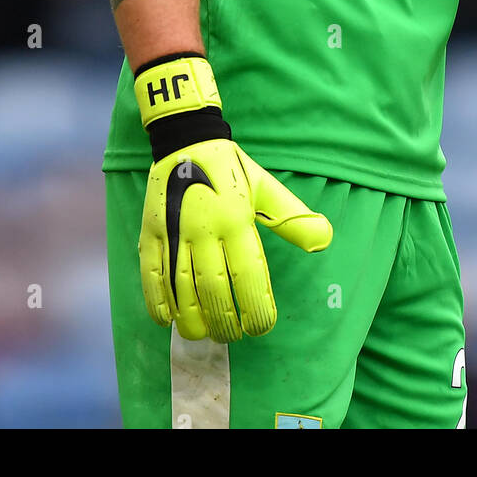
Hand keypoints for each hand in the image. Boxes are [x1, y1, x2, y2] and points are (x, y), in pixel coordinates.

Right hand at [139, 137, 331, 341]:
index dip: (255, 308)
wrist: (185, 140)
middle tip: (233, 337)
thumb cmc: (231, 170)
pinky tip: (167, 321)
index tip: (261, 327)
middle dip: (224, 321)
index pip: (248, 275)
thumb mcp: (265, 189)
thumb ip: (292, 218)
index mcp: (236, 219)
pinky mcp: (151, 232)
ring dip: (192, 319)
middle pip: (213, 289)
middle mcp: (204, 229)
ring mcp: (174, 231)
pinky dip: (157, 301)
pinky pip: (151, 273)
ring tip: (204, 335)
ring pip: (180, 288)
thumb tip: (325, 239)